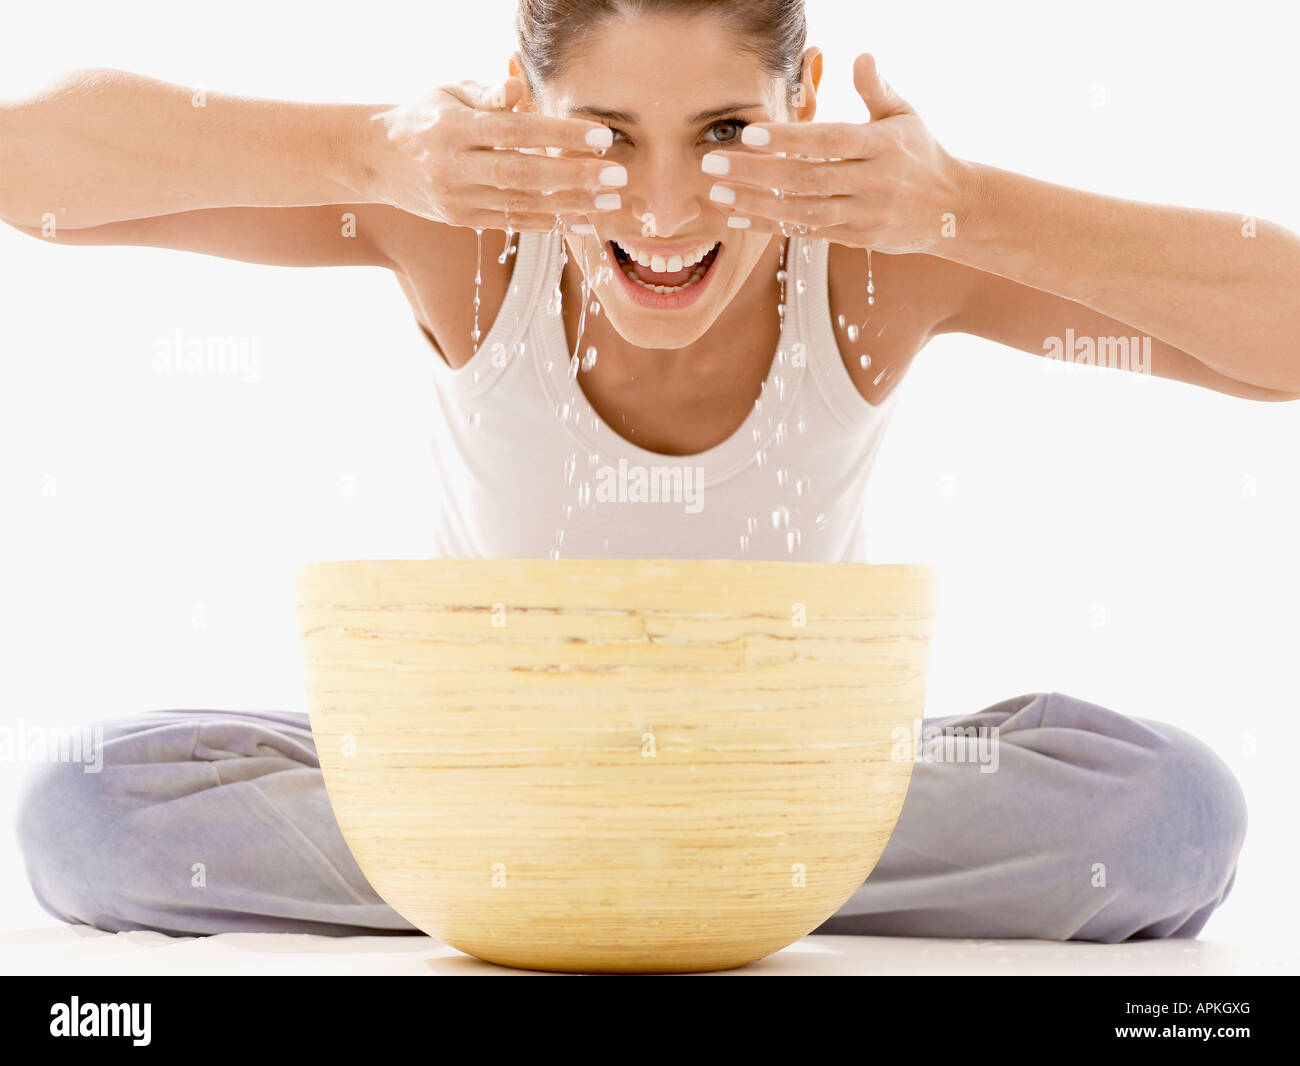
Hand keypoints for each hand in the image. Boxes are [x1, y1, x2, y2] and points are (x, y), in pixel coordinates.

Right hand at [361, 77, 624, 230]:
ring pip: (522, 204)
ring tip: (608, 204)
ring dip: (570, 205)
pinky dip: (548, 223)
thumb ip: (490, 94)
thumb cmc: (424, 115)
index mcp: (454, 127)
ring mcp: (458, 198)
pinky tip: (580, 222)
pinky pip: (512, 223)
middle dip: (575, 176)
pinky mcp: (462, 220)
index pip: (516, 130)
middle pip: (524, 173)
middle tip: (616, 177)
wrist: (376, 157)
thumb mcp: (451, 93)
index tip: (601, 136)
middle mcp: (455, 166)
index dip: (560, 134)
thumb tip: (524, 91)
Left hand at [699, 54, 967, 253]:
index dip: (789, 139)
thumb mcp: (905, 115)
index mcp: (881, 146)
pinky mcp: (854, 238)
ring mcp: (863, 214)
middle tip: (712, 161)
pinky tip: (736, 217)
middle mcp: (872, 182)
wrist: (951, 207)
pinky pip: (805, 232)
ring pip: (802, 210)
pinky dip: (769, 225)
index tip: (750, 132)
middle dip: (756, 171)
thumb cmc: (920, 153)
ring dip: (755, 202)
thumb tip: (860, 55)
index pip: (828, 141)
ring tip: (717, 190)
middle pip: (806, 178)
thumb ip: (877, 89)